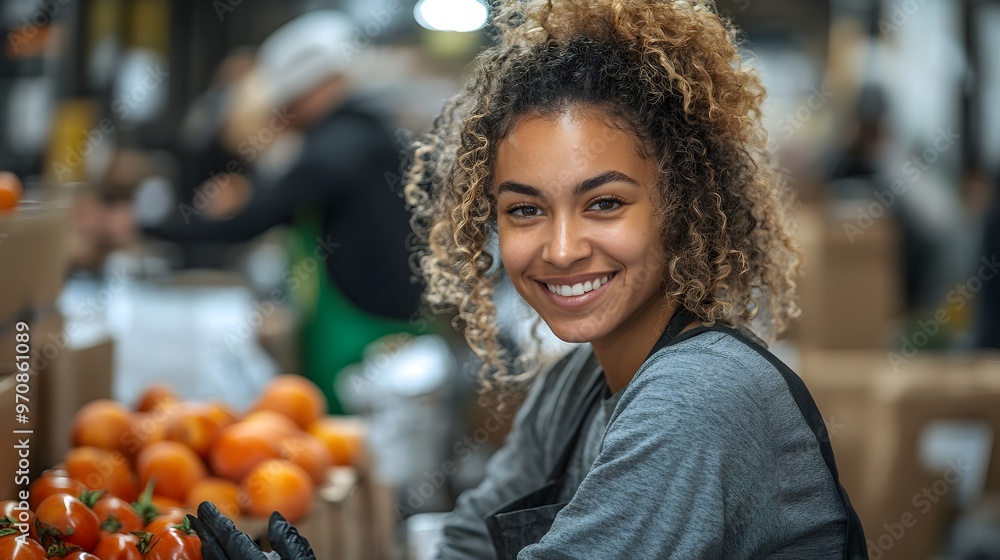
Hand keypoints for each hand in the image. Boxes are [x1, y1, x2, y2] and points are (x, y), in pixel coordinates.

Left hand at [189, 501, 314, 559]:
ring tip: (201, 535)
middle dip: (205, 533)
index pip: (231, 539)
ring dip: (205, 550)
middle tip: (195, 516)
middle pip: (215, 553)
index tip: (204, 508)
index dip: (216, 522)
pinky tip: (212, 558)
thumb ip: (289, 541)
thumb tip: (275, 518)